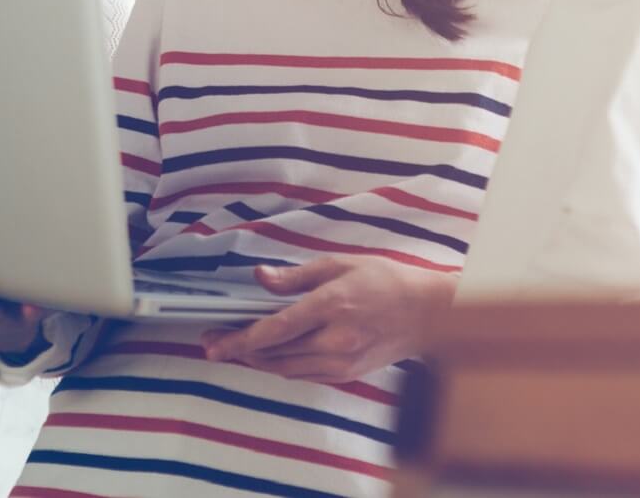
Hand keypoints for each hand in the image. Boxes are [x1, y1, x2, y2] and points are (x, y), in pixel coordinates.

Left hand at [199, 256, 456, 382]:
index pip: (275, 329)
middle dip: (238, 349)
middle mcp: (334, 339)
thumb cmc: (385, 281)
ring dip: (255, 360)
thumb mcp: (341, 264)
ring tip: (234, 348)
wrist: (427, 315)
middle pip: (272, 353)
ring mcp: (340, 361)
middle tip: (212, 342)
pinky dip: (279, 365)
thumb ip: (297, 275)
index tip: (213, 341)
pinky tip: (267, 355)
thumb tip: (260, 277)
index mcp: (332, 305)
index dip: (238, 338)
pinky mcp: (345, 374)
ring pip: (283, 367)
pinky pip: (301, 373)